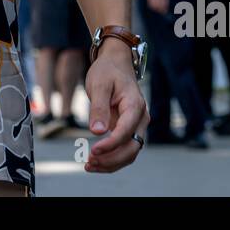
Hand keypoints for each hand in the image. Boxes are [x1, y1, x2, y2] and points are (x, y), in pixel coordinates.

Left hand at [83, 43, 148, 173]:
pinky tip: (95, 162)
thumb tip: (97, 132)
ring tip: (89, 166)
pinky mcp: (129, 130)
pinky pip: (124, 149)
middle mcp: (141, 118)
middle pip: (132, 148)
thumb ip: (98, 108)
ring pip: (130, 153)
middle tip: (88, 162)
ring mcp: (137, 125)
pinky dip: (112, 159)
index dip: (110, 145)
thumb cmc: (107, 71)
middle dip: (111, 159)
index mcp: (135, 105)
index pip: (125, 132)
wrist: (115, 63)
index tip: (92, 151)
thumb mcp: (99, 84)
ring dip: (111, 163)